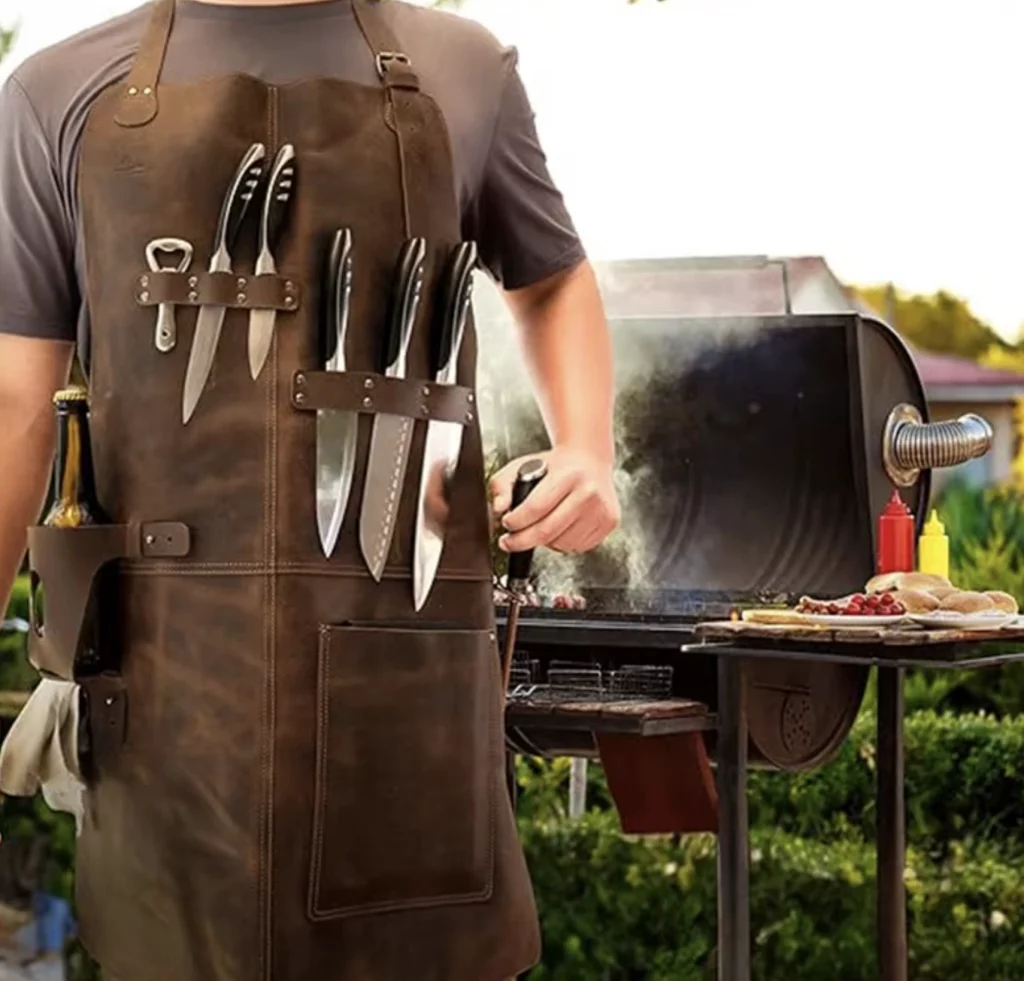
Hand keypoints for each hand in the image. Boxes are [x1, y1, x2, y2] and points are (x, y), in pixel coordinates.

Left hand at [491, 447, 619, 553]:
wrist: (589, 461)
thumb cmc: (556, 466)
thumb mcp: (522, 465)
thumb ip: (502, 484)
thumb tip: (498, 507)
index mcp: (569, 474)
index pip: (536, 508)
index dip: (516, 522)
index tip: (506, 524)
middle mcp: (589, 492)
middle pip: (548, 531)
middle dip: (522, 541)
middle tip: (509, 542)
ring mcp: (602, 509)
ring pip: (561, 543)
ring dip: (544, 542)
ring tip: (541, 527)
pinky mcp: (609, 522)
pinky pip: (578, 546)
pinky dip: (562, 543)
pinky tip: (560, 528)